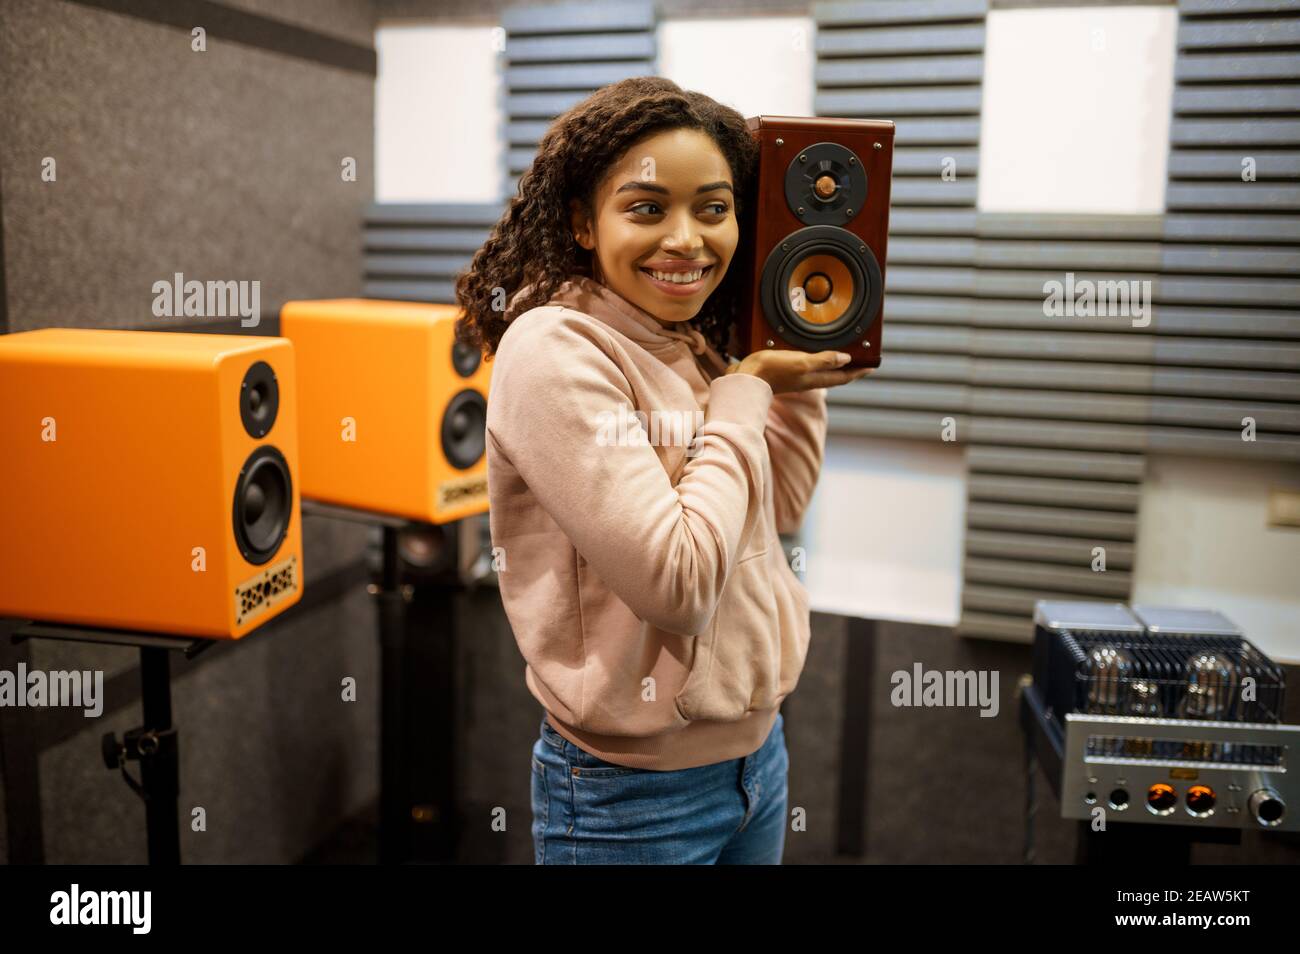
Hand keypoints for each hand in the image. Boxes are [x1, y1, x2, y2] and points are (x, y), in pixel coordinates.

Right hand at [725, 350, 873, 394]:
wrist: (746, 378)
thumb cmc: (772, 370)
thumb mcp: (801, 362)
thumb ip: (823, 360)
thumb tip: (846, 358)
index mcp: (814, 378)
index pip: (843, 376)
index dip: (859, 371)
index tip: (873, 366)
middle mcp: (808, 380)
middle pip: (835, 376)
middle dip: (849, 370)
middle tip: (862, 362)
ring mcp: (797, 377)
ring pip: (822, 372)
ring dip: (835, 366)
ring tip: (843, 358)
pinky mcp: (785, 372)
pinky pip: (808, 367)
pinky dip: (818, 362)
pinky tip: (814, 356)